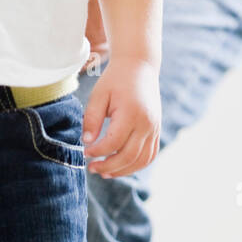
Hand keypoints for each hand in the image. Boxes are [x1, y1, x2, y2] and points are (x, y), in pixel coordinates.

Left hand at [82, 57, 160, 177]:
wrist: (139, 67)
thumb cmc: (115, 81)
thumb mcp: (98, 96)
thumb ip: (91, 119)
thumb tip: (86, 143)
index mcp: (131, 113)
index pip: (114, 143)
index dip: (98, 152)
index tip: (85, 153)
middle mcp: (147, 124)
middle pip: (128, 156)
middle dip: (108, 166)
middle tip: (92, 168)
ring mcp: (154, 129)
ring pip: (141, 160)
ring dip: (122, 171)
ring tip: (105, 173)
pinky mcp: (156, 131)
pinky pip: (149, 155)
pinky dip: (136, 165)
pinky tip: (120, 167)